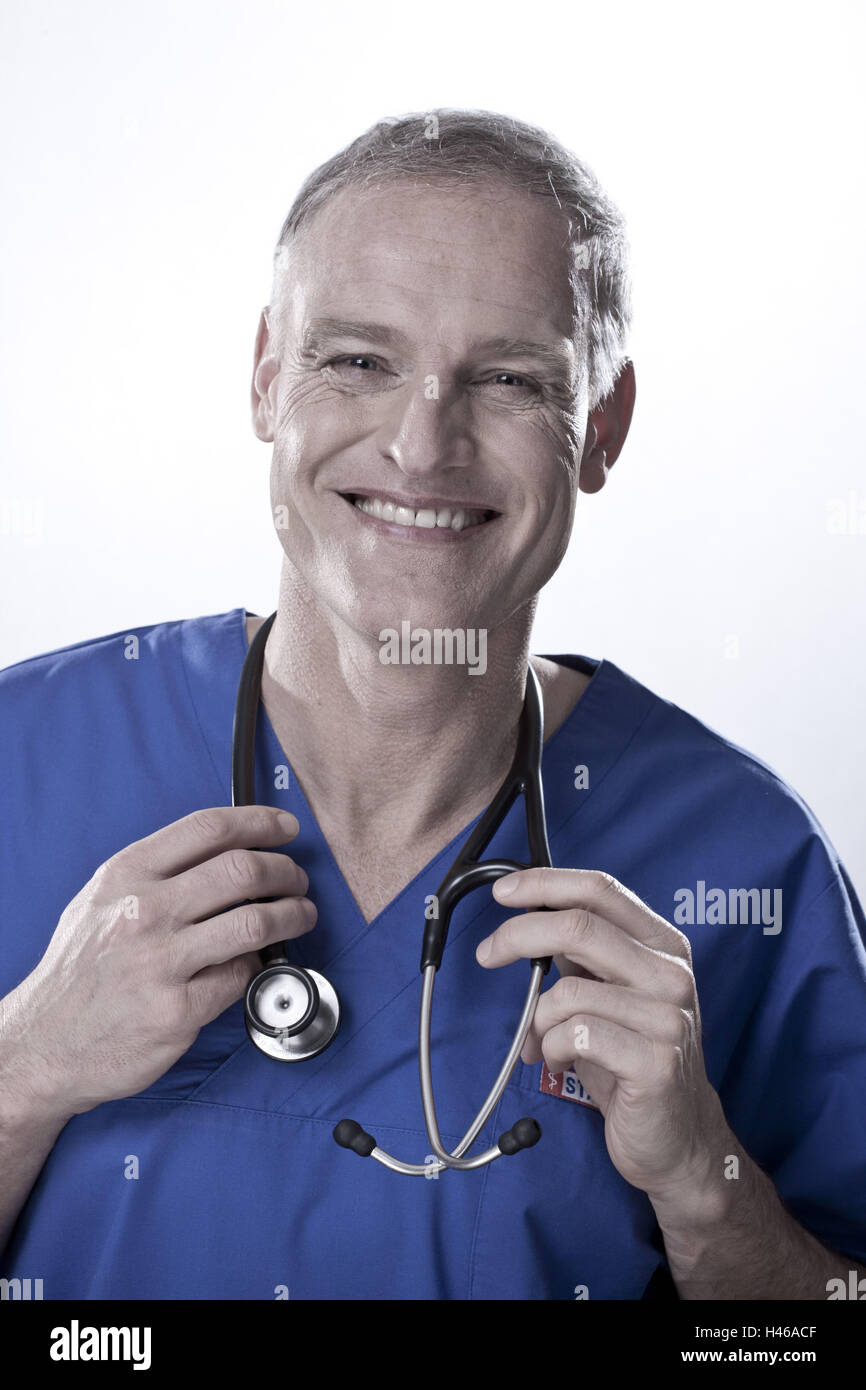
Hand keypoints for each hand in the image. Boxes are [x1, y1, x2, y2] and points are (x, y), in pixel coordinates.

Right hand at [1, 806, 315, 1120]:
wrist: (46, 1044)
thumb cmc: (81, 971)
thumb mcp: (100, 900)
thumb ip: (157, 872)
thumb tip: (229, 851)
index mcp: (126, 875)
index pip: (208, 828)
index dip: (259, 821)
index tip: (285, 827)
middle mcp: (142, 912)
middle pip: (243, 870)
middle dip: (286, 871)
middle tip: (296, 880)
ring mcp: (160, 962)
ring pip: (256, 922)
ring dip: (293, 915)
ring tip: (300, 916)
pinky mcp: (177, 1011)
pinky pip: (241, 977)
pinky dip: (258, 967)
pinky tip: (255, 966)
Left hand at [476, 868, 728, 1201]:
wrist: (679, 1139)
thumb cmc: (633, 1061)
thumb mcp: (611, 994)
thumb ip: (583, 956)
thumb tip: (528, 917)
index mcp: (663, 946)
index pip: (601, 890)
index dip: (546, 883)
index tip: (504, 892)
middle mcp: (672, 974)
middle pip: (579, 927)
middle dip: (518, 936)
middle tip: (487, 955)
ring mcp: (668, 1019)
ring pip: (567, 993)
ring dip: (536, 1019)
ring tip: (543, 1042)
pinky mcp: (656, 1063)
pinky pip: (573, 1036)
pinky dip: (550, 1048)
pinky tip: (560, 1060)